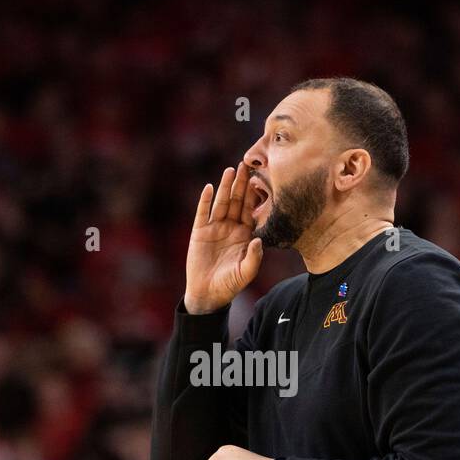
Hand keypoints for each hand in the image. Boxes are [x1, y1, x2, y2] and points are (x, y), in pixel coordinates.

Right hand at [184, 162, 263, 314]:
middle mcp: (231, 228)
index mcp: (245, 235)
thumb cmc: (229, 285)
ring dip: (226, 187)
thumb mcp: (245, 273)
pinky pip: (203, 213)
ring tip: (230, 170)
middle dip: (241, 184)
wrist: (207, 294)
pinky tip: (210, 188)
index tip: (259, 179)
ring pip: (222, 203)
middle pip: (237, 201)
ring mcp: (214, 228)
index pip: (251, 211)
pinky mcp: (199, 232)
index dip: (254, 195)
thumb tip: (258, 241)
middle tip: (246, 165)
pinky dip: (206, 200)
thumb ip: (254, 258)